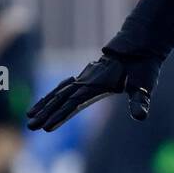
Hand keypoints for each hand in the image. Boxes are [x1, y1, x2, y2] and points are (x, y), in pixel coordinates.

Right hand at [26, 54, 159, 131]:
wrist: (140, 46)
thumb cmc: (143, 67)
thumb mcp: (144, 85)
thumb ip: (140, 101)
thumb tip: (141, 116)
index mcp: (97, 85)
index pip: (75, 103)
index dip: (61, 115)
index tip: (47, 127)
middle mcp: (87, 81)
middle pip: (61, 99)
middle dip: (45, 113)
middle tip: (30, 127)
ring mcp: (85, 78)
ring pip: (59, 92)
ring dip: (44, 104)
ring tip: (29, 116)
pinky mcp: (86, 77)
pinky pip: (65, 87)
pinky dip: (53, 94)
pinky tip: (46, 101)